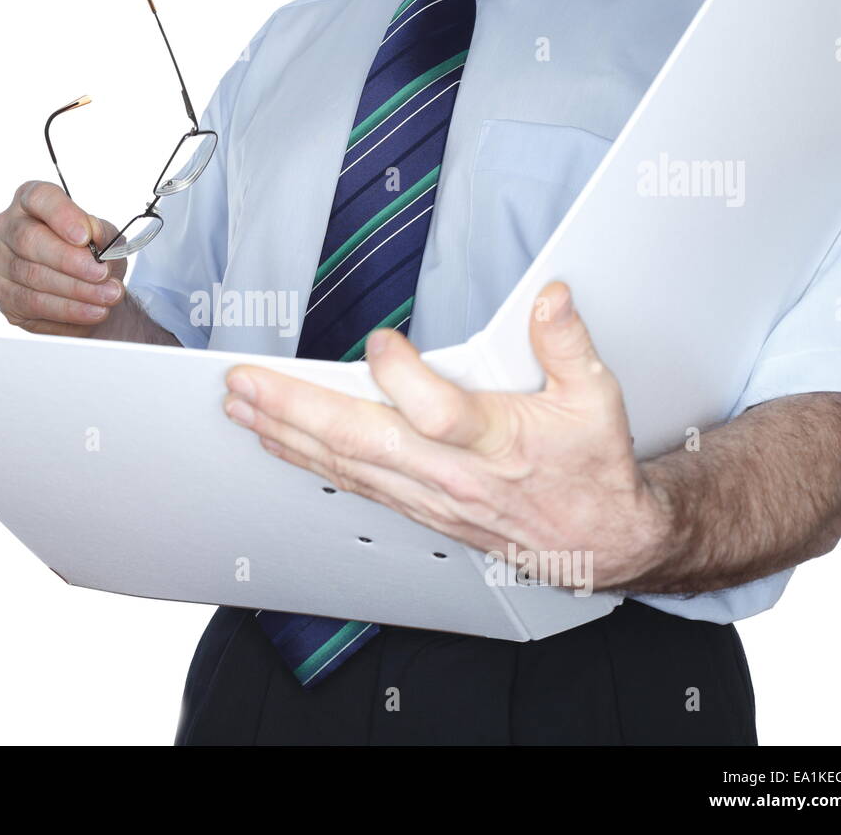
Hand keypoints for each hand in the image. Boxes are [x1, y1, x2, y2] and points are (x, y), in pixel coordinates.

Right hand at [0, 180, 126, 336]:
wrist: (89, 293)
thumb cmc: (91, 258)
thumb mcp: (106, 240)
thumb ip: (102, 233)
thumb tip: (94, 233)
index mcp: (30, 201)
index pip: (39, 197)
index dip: (62, 215)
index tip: (85, 236)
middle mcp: (7, 227)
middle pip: (29, 239)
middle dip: (70, 260)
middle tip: (101, 273)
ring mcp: (0, 261)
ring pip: (32, 276)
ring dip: (76, 290)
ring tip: (107, 296)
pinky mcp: (2, 294)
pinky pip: (33, 305)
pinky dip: (68, 310)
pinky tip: (92, 311)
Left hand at [219, 282, 676, 590]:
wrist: (598, 544)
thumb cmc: (591, 471)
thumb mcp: (597, 398)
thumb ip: (568, 343)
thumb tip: (550, 297)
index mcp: (497, 441)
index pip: (437, 412)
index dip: (401, 376)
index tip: (380, 340)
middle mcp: (454, 474)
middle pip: (362, 442)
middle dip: (295, 409)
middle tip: (245, 382)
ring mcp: (430, 496)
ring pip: (345, 466)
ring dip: (286, 434)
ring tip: (241, 406)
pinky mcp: (419, 508)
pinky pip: (354, 483)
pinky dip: (309, 462)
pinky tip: (279, 442)